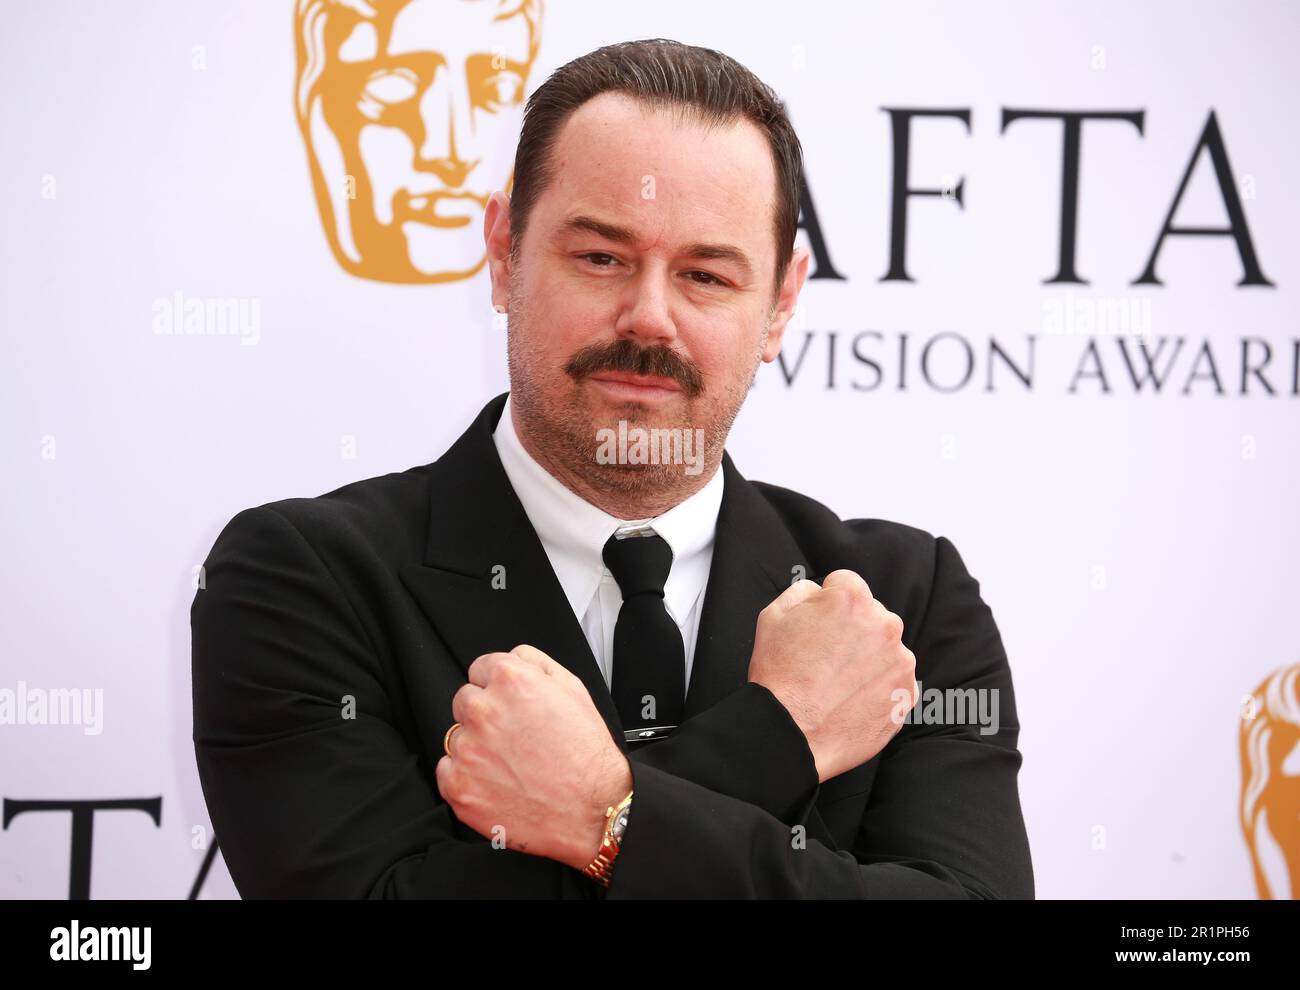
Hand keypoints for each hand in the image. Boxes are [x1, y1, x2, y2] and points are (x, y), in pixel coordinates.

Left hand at [436, 645, 632, 871]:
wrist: (592, 809)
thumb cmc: (586, 754)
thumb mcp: (573, 688)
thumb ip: (535, 662)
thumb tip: (514, 657)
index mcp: (510, 681)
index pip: (480, 669)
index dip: (498, 688)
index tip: (509, 706)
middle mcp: (484, 711)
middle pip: (465, 701)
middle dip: (485, 716)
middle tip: (514, 738)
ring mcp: (468, 750)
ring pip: (457, 737)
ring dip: (476, 747)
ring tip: (512, 764)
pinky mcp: (458, 786)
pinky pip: (447, 771)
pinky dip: (467, 777)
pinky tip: (498, 782)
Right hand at [748, 570, 917, 781]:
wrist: (791, 733)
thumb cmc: (778, 675)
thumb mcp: (773, 615)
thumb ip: (803, 591)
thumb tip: (821, 593)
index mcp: (853, 598)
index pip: (846, 584)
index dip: (827, 604)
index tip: (817, 626)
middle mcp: (885, 624)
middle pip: (870, 615)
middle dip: (852, 629)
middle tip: (825, 658)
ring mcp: (901, 661)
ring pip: (884, 648)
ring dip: (867, 658)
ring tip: (837, 683)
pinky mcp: (907, 693)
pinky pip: (894, 680)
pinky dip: (877, 687)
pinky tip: (851, 700)